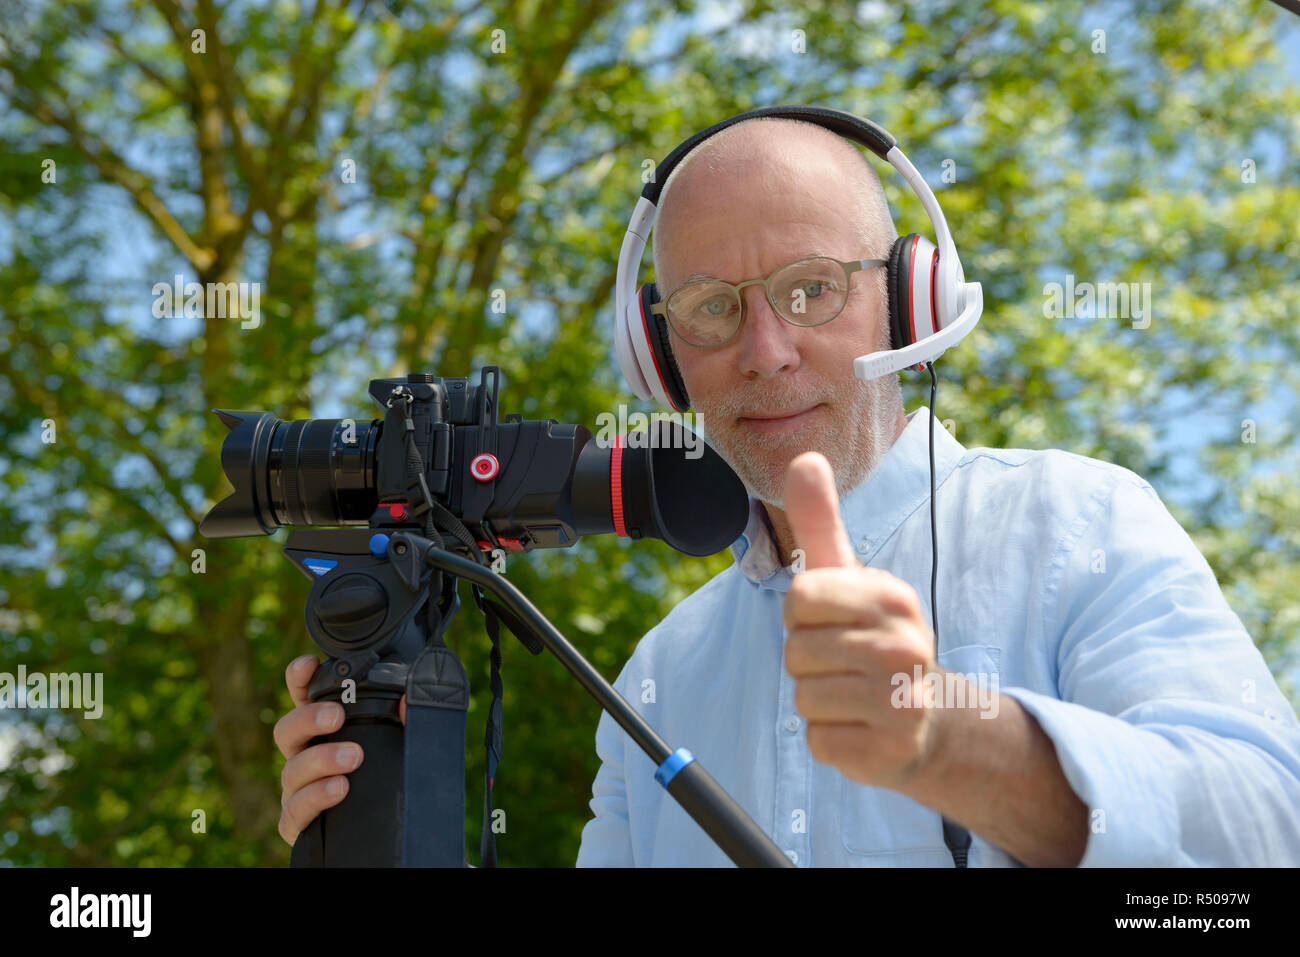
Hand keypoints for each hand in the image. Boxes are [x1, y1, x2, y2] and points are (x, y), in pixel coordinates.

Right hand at [274, 654, 406, 846]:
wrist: (378, 840)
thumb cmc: (381, 784)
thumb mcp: (397, 750)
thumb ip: (404, 724)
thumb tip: (409, 700)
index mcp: (322, 733)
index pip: (303, 699)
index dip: (299, 679)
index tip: (309, 664)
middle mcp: (303, 757)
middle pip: (287, 730)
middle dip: (308, 718)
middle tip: (336, 716)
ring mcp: (297, 790)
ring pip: (292, 770)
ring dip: (321, 759)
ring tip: (353, 757)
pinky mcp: (297, 824)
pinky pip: (294, 811)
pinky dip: (316, 797)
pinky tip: (339, 789)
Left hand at [782, 452, 943, 790]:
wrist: (926, 718)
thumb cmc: (873, 637)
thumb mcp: (849, 576)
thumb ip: (821, 519)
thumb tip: (805, 458)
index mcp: (893, 597)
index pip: (800, 595)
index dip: (801, 613)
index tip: (831, 620)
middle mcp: (906, 646)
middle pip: (796, 649)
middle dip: (807, 658)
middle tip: (845, 662)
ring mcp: (903, 702)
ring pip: (804, 696)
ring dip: (817, 699)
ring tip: (853, 693)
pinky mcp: (890, 751)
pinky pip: (818, 739)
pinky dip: (829, 737)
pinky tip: (860, 726)